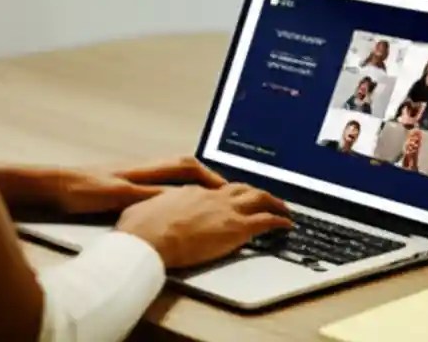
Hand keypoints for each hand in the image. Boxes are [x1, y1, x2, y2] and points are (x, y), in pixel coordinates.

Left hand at [48, 156, 228, 213]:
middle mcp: (141, 168)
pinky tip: (171, 204)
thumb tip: (182, 197)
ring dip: (190, 183)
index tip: (226, 189)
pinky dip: (172, 191)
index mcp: (144, 169)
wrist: (54, 186)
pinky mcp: (122, 185)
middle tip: (223, 192)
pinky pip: (157, 184)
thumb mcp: (120, 195)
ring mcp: (131, 175)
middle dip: (204, 177)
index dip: (209, 176)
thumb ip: (150, 195)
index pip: (185, 166)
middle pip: (181, 167)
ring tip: (205, 198)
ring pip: (169, 175)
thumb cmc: (82, 189)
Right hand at [115, 183, 292, 268]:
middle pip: (240, 188)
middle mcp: (210, 195)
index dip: (225, 195)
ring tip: (282, 207)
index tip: (228, 200)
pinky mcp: (236, 228)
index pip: (214, 190)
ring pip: (258, 197)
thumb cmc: (140, 230)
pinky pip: (267, 220)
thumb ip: (150, 211)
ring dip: (273, 201)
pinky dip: (280, 220)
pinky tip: (287, 224)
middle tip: (264, 198)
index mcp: (188, 191)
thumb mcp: (141, 211)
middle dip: (254, 192)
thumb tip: (144, 216)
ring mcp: (224, 209)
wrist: (148, 239)